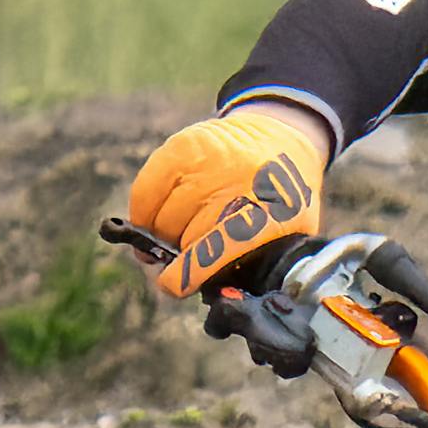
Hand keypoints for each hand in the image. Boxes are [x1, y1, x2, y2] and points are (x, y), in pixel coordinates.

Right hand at [123, 99, 328, 304]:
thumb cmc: (277, 203)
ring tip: (177, 236)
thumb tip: (196, 288)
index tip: (172, 285)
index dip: (192, 270)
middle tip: (184, 261)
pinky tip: (155, 220)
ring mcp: (207, 159)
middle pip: (186, 235)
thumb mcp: (283, 236)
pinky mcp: (181, 146)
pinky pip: (145, 191)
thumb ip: (249, 267)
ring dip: (164, 235)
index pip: (222, 246)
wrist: (277, 138)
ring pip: (162, 217)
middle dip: (180, 256)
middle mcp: (237, 179)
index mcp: (269, 210)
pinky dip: (144, 213)